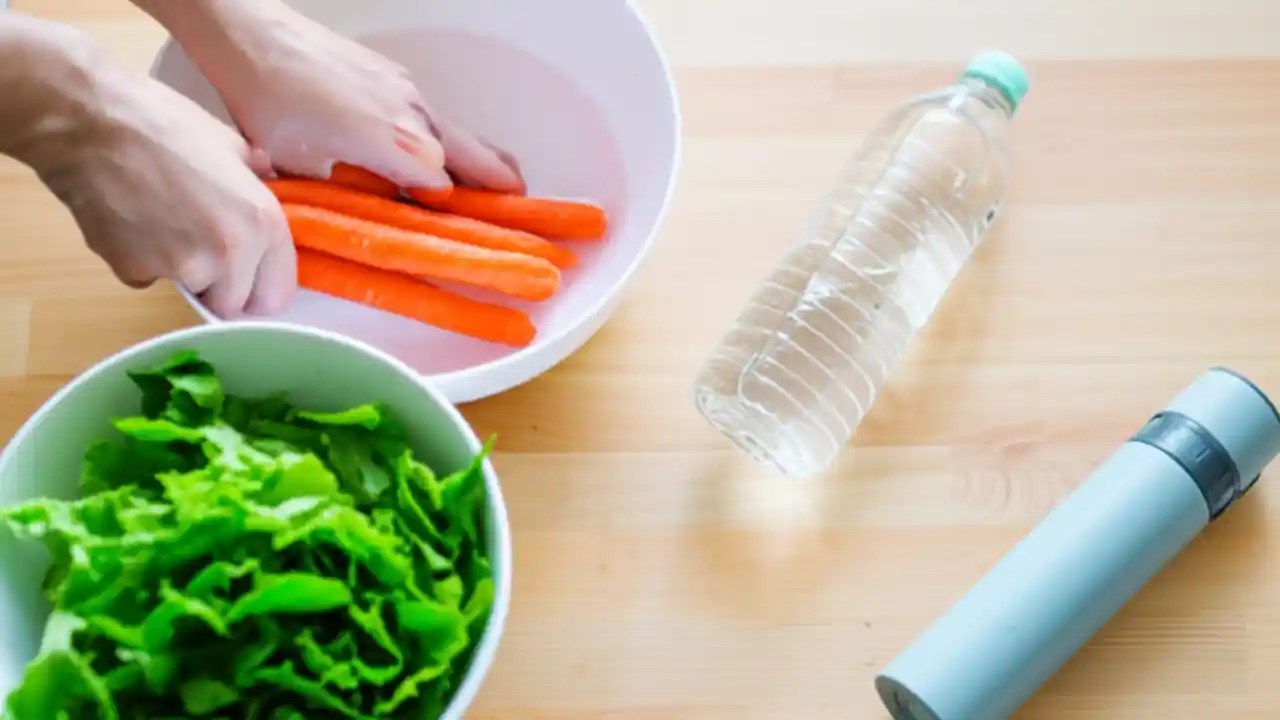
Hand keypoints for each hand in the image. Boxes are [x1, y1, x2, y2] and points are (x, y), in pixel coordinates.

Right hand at [30, 55, 294, 317]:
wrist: (89, 122)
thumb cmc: (164, 122)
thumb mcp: (229, 143)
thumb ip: (256, 177)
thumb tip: (269, 182)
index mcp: (262, 224)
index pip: (277, 292)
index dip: (261, 283)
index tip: (248, 273)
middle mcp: (228, 255)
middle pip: (234, 304)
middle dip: (221, 284)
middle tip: (202, 245)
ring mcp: (180, 268)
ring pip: (191, 291)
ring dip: (182, 270)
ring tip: (163, 222)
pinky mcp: (134, 272)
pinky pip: (147, 279)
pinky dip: (142, 261)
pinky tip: (132, 221)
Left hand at [145, 0, 523, 192]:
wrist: (254, 40)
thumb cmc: (271, 104)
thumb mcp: (308, 171)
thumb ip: (352, 201)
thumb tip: (370, 226)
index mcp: (402, 150)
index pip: (455, 198)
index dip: (473, 226)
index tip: (491, 246)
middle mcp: (419, 120)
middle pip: (481, 162)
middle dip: (504, 191)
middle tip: (528, 213)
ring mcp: (413, 95)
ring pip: (462, 139)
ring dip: (481, 166)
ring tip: (499, 191)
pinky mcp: (399, 79)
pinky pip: (437, 119)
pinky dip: (450, 144)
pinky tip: (438, 158)